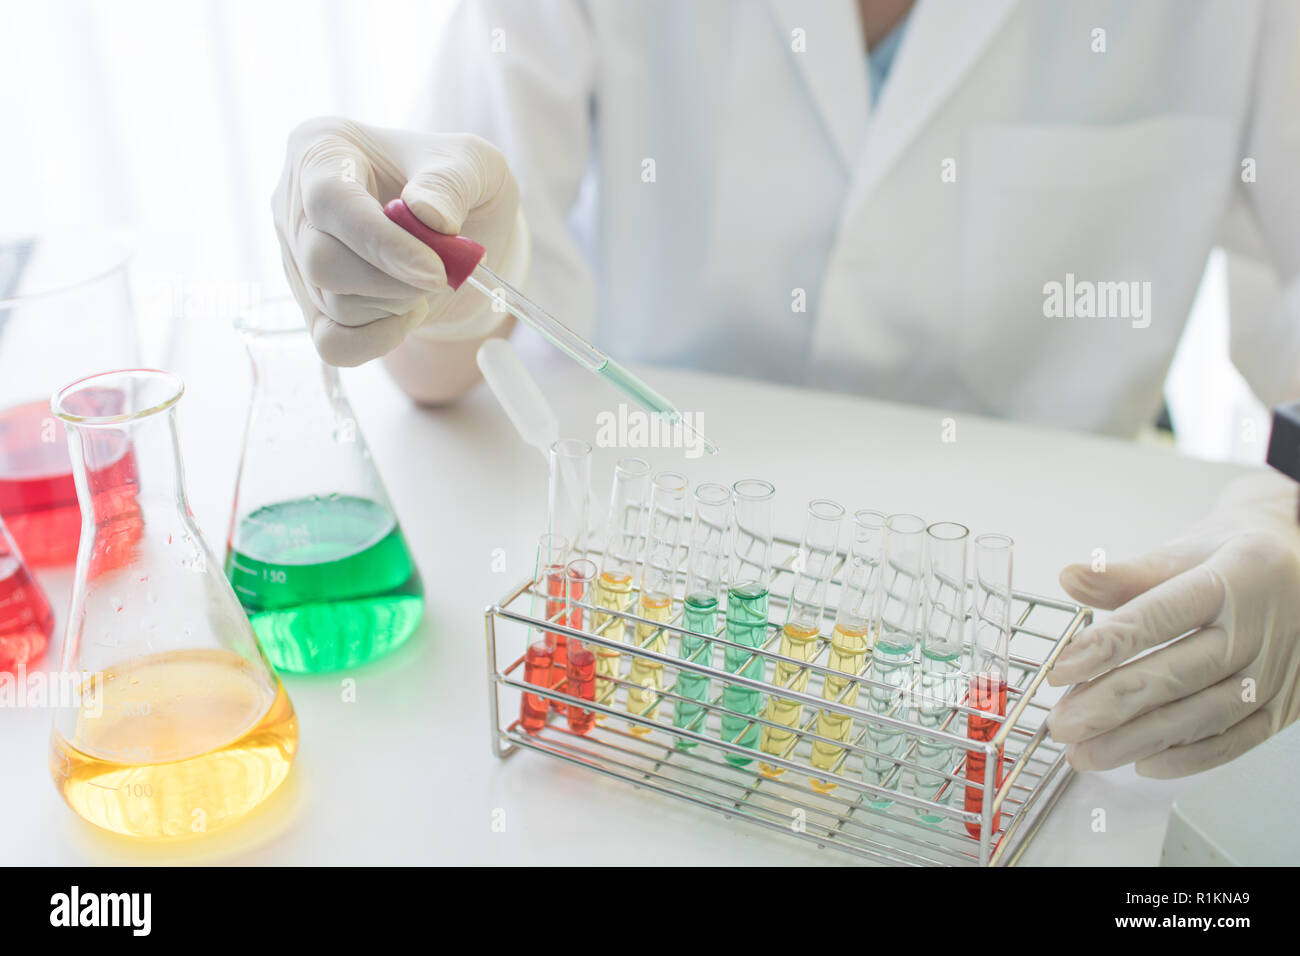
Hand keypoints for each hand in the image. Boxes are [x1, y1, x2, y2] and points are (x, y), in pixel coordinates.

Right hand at [272, 116, 521, 364]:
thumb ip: (451, 183)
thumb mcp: (474, 164)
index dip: (381, 243)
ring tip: (424, 281)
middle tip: (439, 274)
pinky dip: (377, 341)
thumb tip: (427, 215)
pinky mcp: (313, 305)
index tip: (435, 271)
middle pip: (322, 261)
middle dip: (392, 281)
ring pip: (330, 303)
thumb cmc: (459, 183)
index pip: (330, 201)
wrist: (464, 228)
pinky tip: (405, 315)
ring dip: (393, 305)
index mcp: (322, 148)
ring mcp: (297, 257)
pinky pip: (332, 343)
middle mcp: (295, 202)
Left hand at [1048, 471, 1299, 777]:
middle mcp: (1256, 630)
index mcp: (1229, 580)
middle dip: (1111, 706)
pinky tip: (1143, 763)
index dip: (1106, 648)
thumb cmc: (1232, 558)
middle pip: (1176, 676)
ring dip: (1137, 740)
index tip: (1061, 672)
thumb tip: (1069, 578)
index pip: (1158, 618)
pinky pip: (1235, 741)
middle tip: (1062, 726)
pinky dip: (1187, 757)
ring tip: (1085, 752)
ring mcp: (1274, 673)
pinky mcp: (1283, 707)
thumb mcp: (1185, 552)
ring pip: (1200, 716)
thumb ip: (1125, 574)